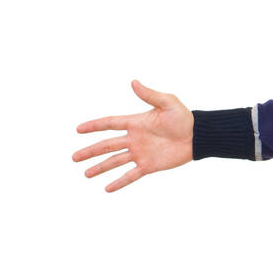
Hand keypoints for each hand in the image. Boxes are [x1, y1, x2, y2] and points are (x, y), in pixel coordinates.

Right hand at [73, 80, 194, 192]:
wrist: (198, 136)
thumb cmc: (184, 118)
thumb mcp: (167, 103)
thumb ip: (150, 95)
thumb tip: (133, 82)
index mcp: (136, 123)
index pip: (110, 124)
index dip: (94, 126)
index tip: (78, 129)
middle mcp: (134, 139)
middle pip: (107, 146)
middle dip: (90, 152)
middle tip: (74, 158)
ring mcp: (140, 153)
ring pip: (115, 161)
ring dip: (100, 168)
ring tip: (86, 174)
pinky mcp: (149, 165)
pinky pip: (131, 175)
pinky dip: (119, 182)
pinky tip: (107, 189)